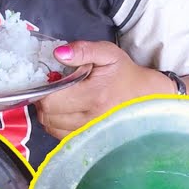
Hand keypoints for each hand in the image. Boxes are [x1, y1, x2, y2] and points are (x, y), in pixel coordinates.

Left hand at [36, 40, 174, 138]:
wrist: (145, 96)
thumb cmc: (124, 74)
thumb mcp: (108, 53)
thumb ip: (83, 50)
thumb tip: (59, 54)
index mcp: (94, 95)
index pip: (51, 100)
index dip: (43, 90)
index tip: (50, 80)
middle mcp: (90, 118)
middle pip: (47, 115)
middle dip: (45, 101)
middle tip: (54, 89)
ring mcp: (89, 131)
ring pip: (51, 126)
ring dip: (49, 113)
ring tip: (61, 99)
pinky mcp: (88, 139)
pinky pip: (59, 135)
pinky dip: (56, 123)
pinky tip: (65, 111)